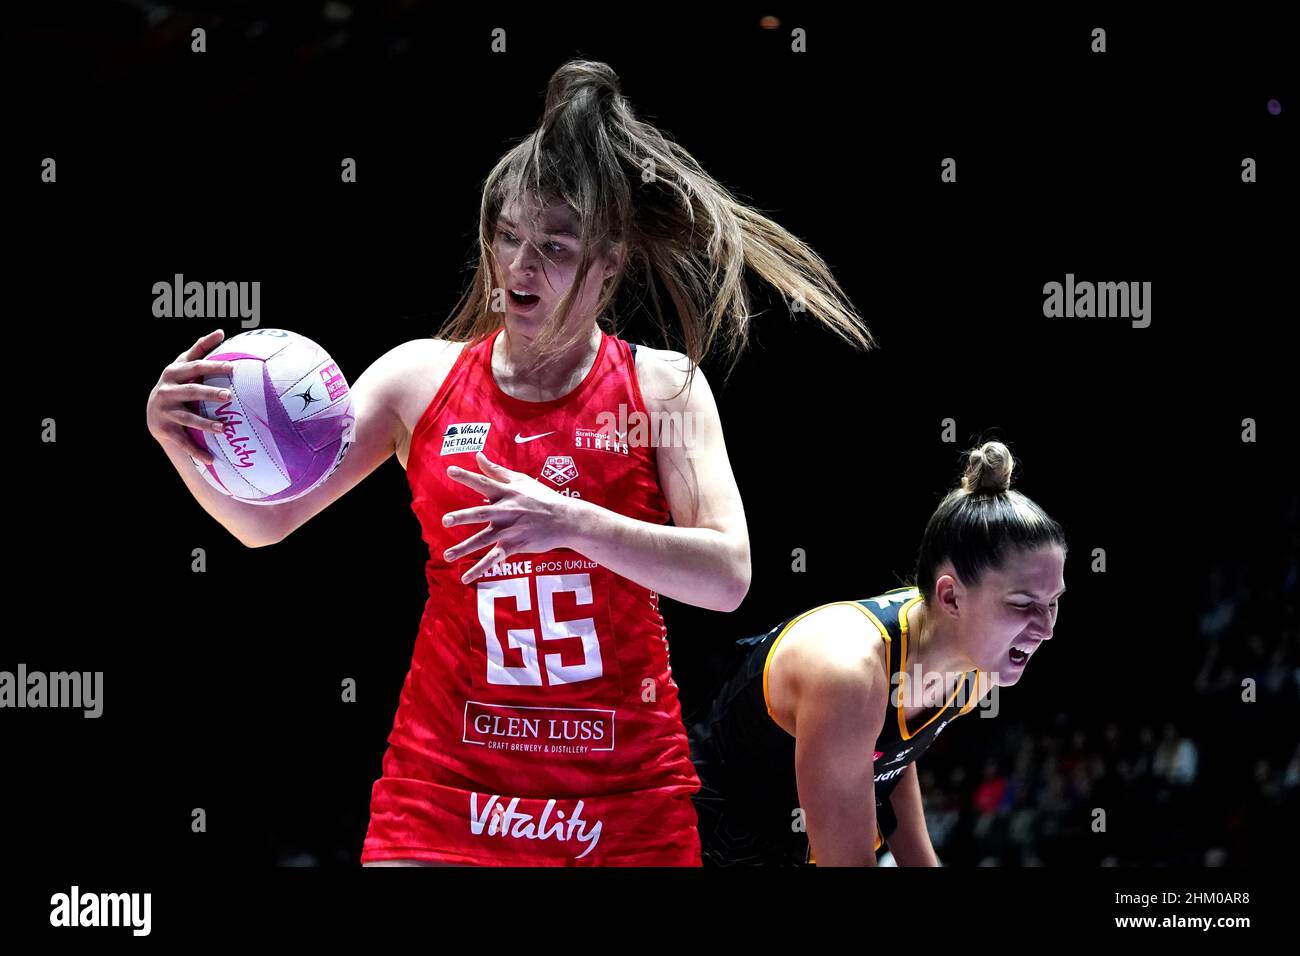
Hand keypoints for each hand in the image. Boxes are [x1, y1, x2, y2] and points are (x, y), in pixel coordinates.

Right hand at [146, 329, 236, 465]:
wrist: (154, 411)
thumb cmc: (177, 383)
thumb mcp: (183, 365)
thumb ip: (200, 349)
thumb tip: (221, 331)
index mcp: (174, 373)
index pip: (196, 367)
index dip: (213, 366)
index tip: (233, 367)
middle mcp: (167, 391)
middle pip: (191, 391)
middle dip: (209, 393)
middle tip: (229, 396)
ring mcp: (165, 411)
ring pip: (187, 419)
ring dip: (205, 424)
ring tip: (223, 429)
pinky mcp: (165, 430)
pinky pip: (183, 442)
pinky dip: (196, 451)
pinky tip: (211, 459)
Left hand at [442, 451, 581, 583]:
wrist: (565, 520)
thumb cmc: (542, 497)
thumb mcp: (521, 480)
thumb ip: (496, 470)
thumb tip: (478, 456)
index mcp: (507, 492)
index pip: (484, 482)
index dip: (467, 476)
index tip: (450, 470)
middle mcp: (506, 511)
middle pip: (482, 513)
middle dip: (463, 517)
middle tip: (446, 520)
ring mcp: (510, 530)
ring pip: (484, 540)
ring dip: (465, 548)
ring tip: (447, 556)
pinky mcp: (515, 545)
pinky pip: (495, 559)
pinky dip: (481, 569)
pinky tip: (467, 578)